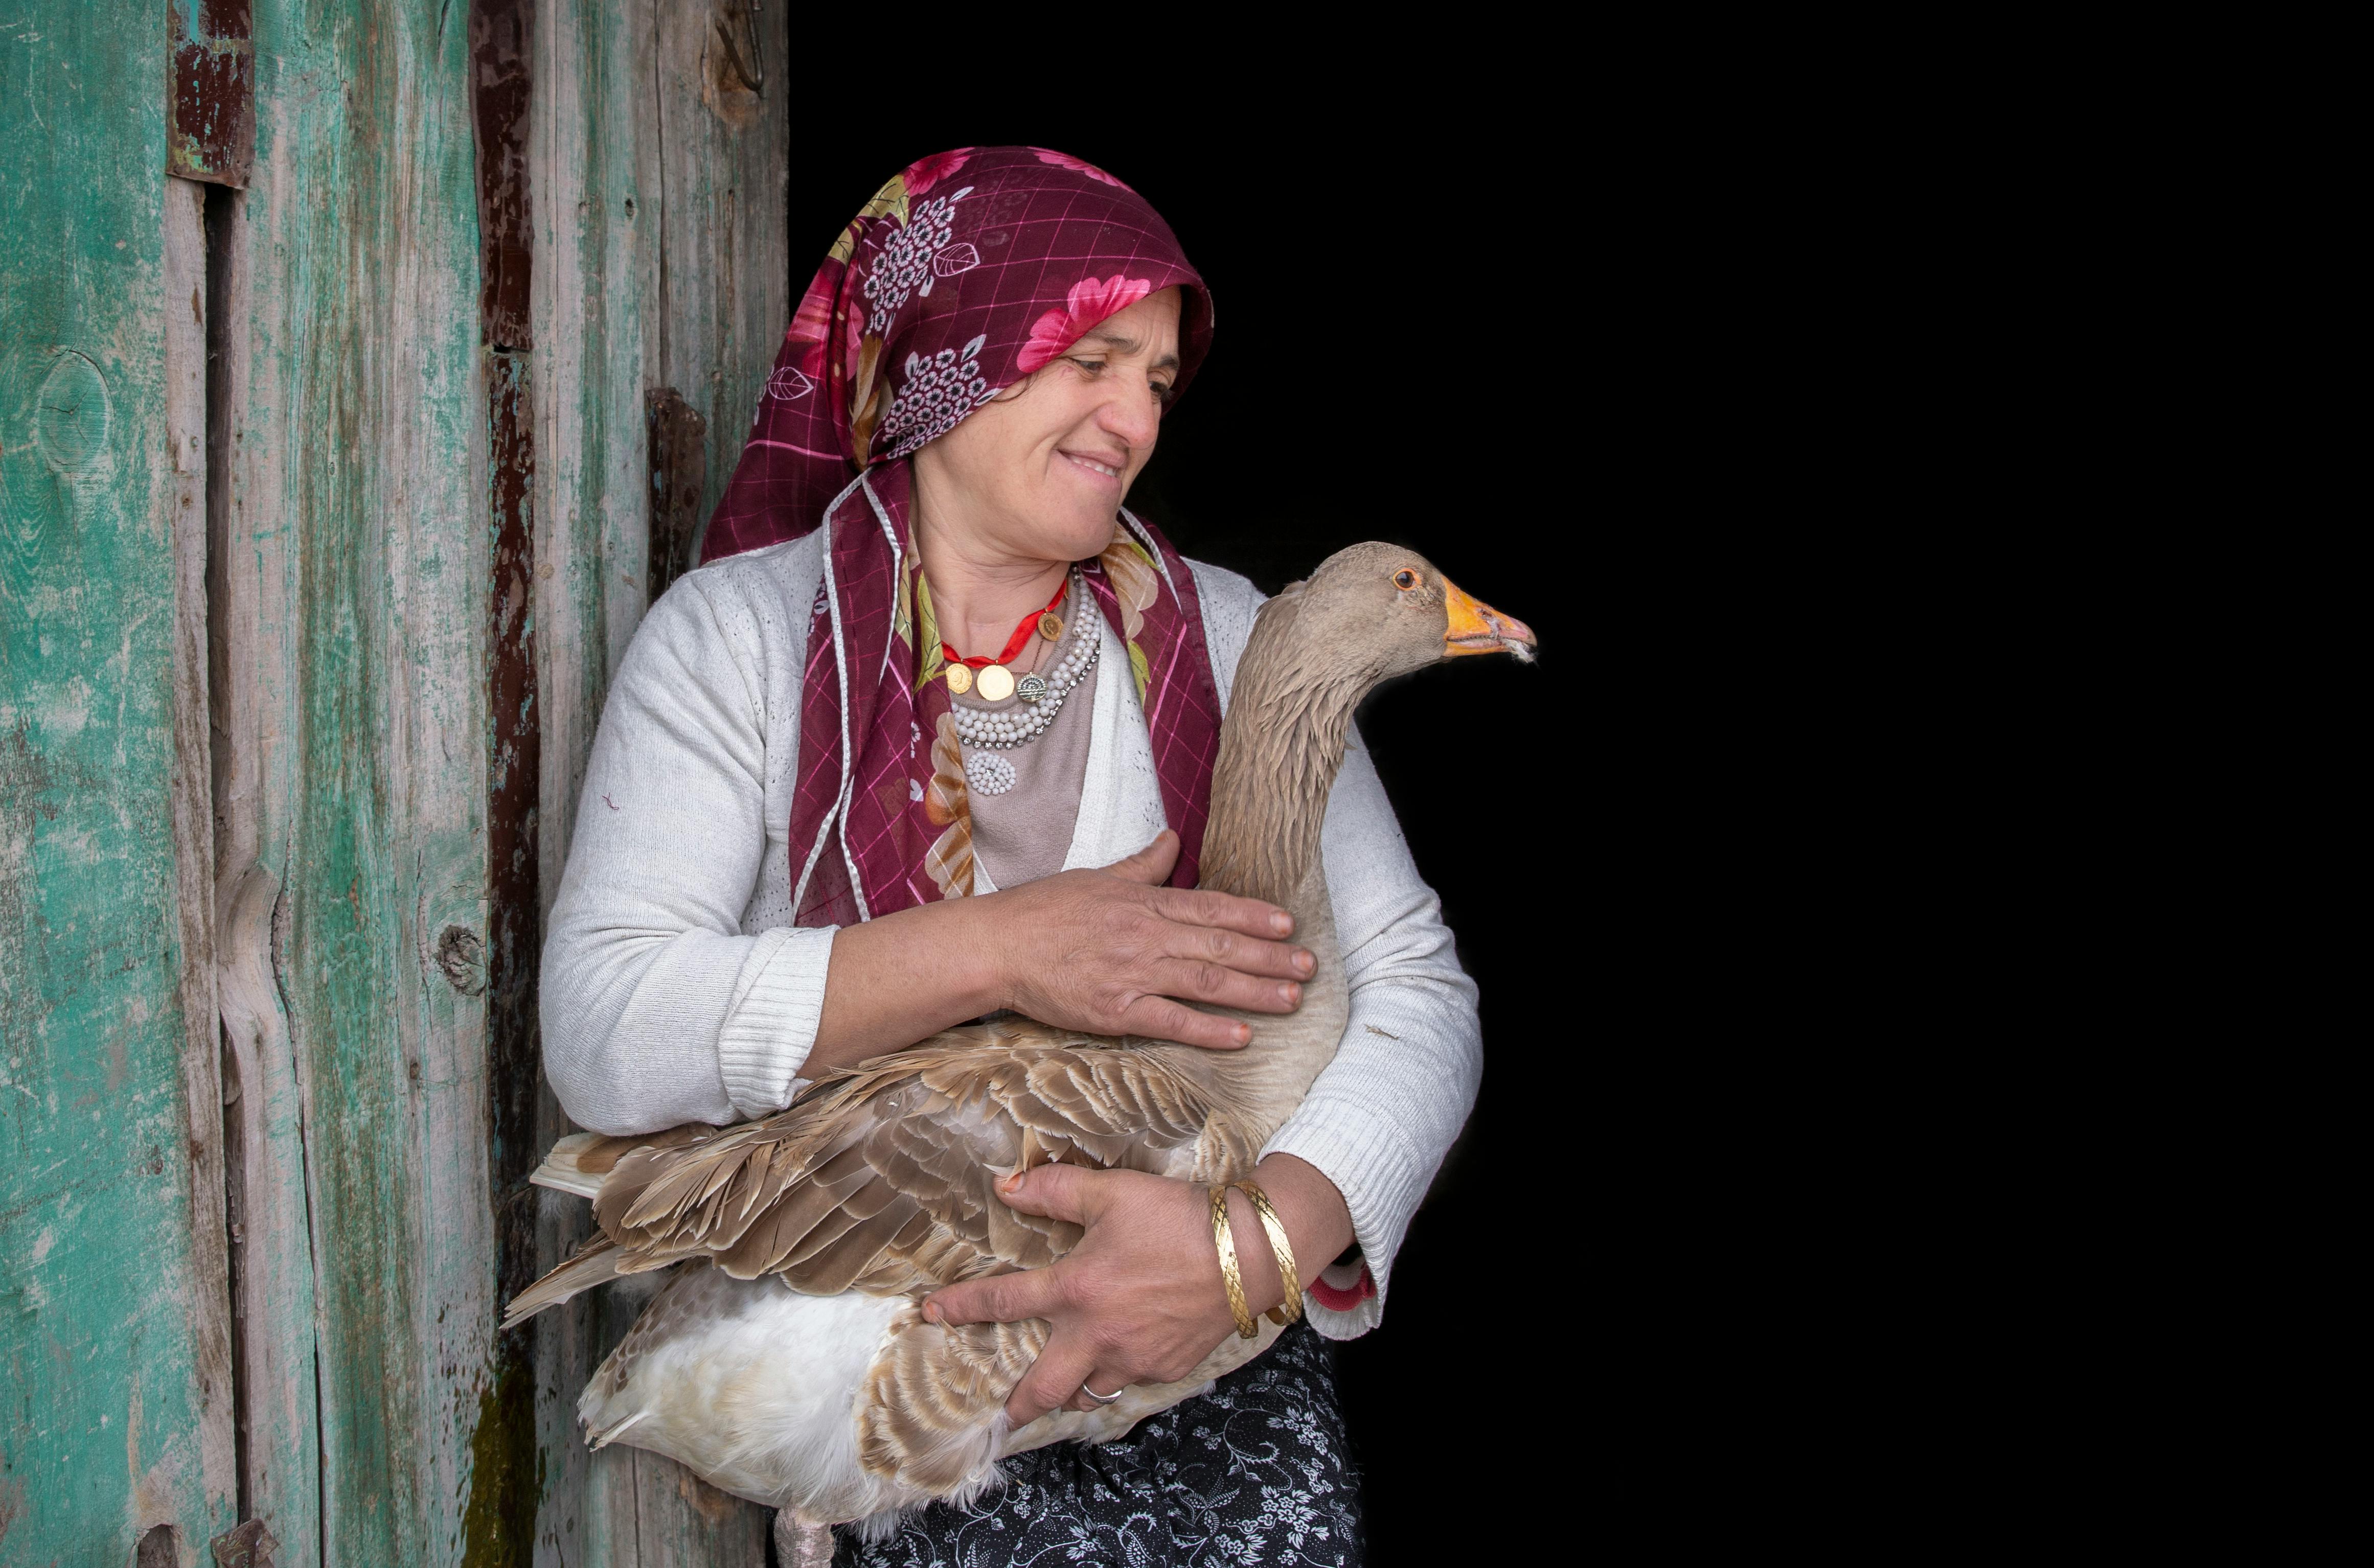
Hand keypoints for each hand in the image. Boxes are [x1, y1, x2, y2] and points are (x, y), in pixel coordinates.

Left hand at [921, 1155, 1354, 1426]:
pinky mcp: (1166, 1366)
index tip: (930, 1313)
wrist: (1248, 1252)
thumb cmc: (1178, 1218)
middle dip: (1017, 1405)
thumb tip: (1006, 1186)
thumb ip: (1055, 1190)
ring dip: (1072, 1390)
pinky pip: (1132, 1379)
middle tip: (1002, 1413)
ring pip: (1090, 1392)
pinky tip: (1126, 1356)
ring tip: (1066, 1384)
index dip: (960, 1308)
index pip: (1002, 1303)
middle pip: (1042, 1388)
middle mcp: (1096, 1336)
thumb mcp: (1113, 1192)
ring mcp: (1133, 1358)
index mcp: (1075, 1291)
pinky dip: (1121, 1372)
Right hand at [987, 830, 1314, 1051]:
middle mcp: (1146, 936)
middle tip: (1310, 967)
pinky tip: (1242, 1037)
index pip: (1213, 908)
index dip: (1255, 917)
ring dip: (1255, 992)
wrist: (997, 945)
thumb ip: (1143, 865)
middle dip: (1271, 958)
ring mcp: (1133, 974)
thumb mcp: (1098, 876)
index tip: (1289, 925)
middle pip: (1221, 948)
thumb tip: (1174, 840)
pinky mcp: (1115, 1011)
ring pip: (1207, 983)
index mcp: (1144, 902)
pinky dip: (1209, 1030)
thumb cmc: (1043, 910)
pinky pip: (1171, 1021)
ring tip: (1292, 999)